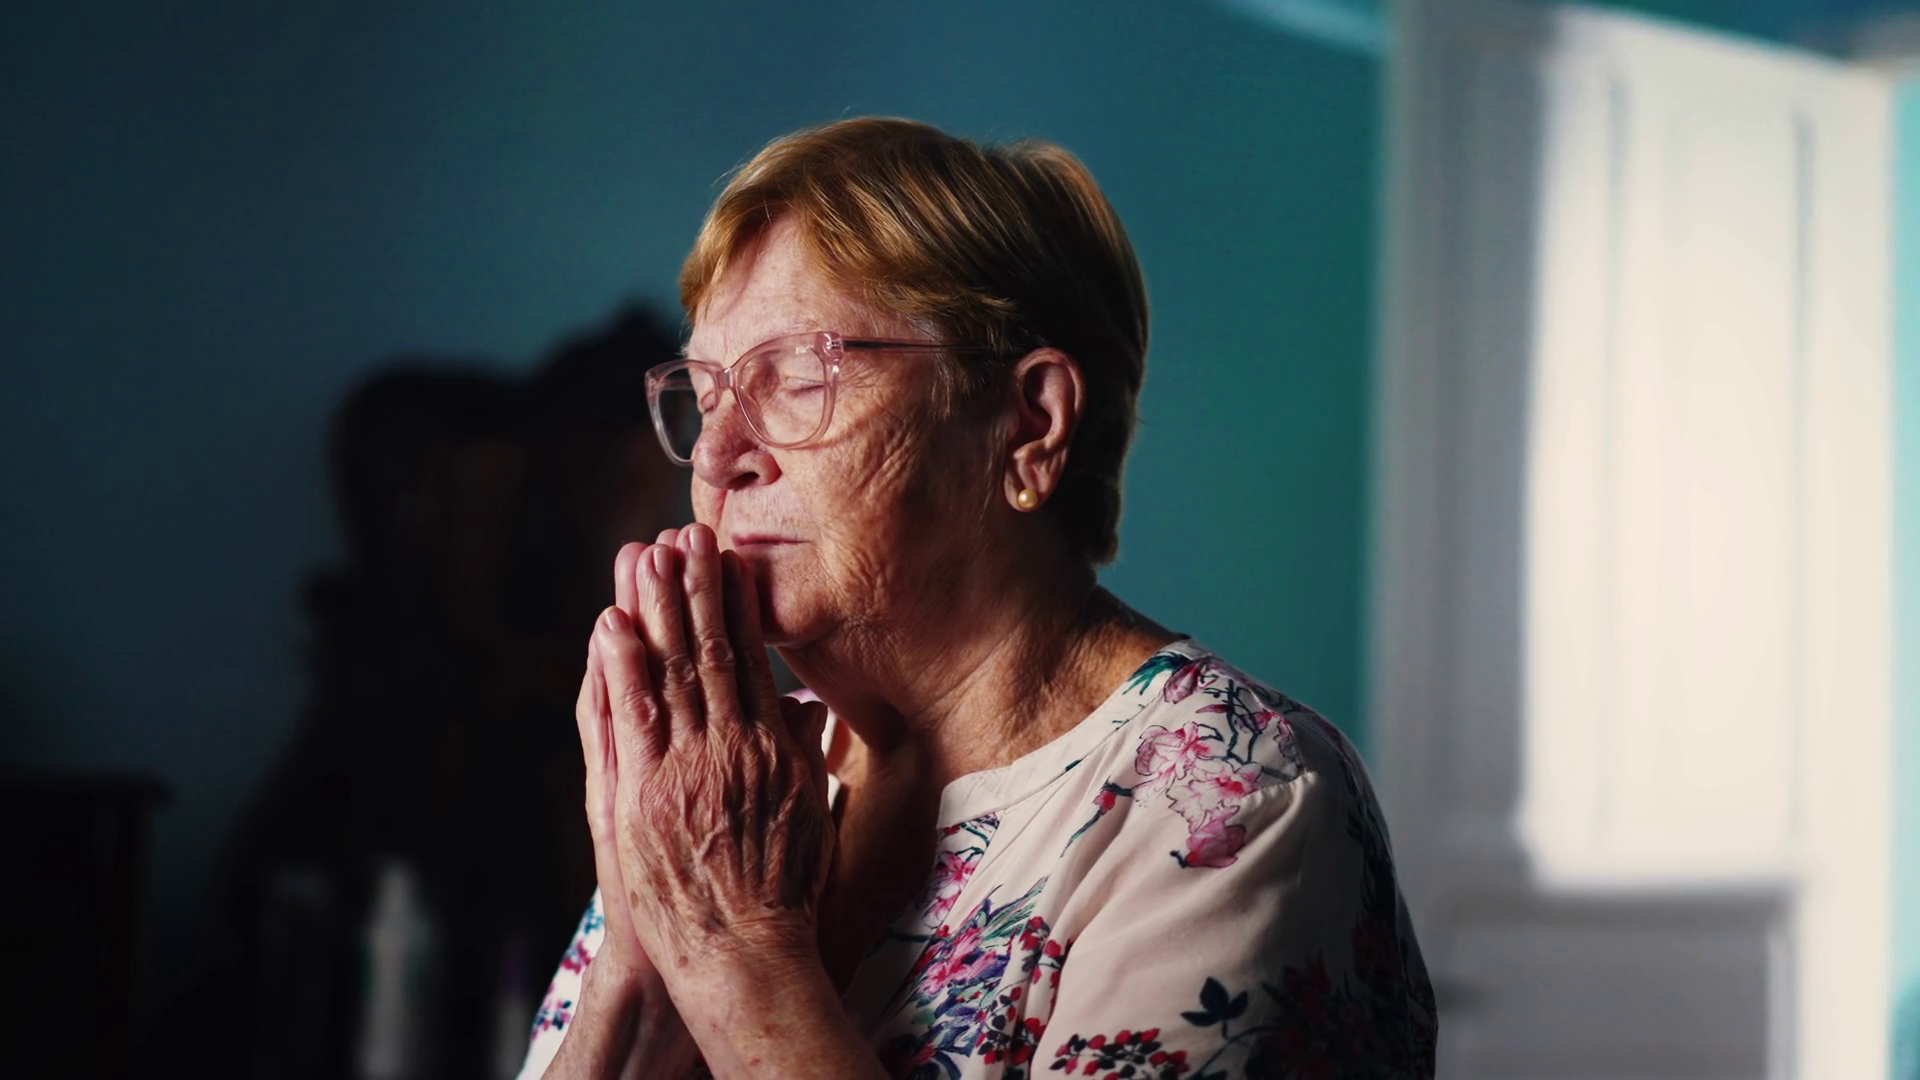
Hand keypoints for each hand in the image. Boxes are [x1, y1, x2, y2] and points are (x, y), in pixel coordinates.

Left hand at [591, 523, 835, 986]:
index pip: (751, 659)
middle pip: (709, 652)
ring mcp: (685, 772)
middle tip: (684, 531)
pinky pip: (630, 722)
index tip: (727, 556)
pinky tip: (610, 627)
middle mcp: (731, 750)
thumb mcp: (810, 812)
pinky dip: (619, 670)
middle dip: (694, 587)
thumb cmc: (783, 891)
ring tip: (644, 555)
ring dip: (654, 610)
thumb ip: (805, 752)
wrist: (747, 955)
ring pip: (669, 674)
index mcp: (772, 749)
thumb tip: (810, 704)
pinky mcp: (643, 799)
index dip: (734, 603)